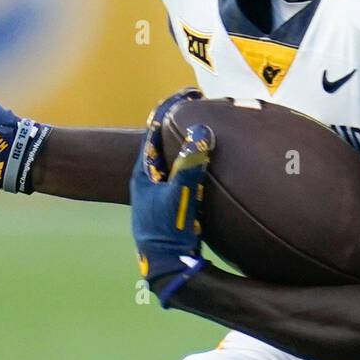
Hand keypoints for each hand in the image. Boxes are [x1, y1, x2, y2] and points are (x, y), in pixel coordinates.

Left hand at [131, 89, 212, 306]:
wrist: (166, 268)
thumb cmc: (169, 232)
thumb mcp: (181, 196)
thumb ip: (190, 164)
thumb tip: (201, 131)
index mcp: (145, 171)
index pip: (156, 127)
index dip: (173, 107)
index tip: (192, 92)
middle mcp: (150, 178)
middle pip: (165, 139)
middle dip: (183, 120)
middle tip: (204, 105)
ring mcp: (160, 192)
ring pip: (174, 156)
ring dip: (190, 141)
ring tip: (211, 129)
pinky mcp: (171, 204)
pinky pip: (184, 172)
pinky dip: (196, 160)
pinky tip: (214, 165)